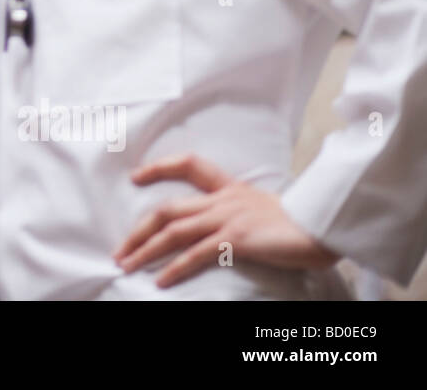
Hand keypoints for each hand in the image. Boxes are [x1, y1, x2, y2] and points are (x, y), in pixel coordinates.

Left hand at [114, 153, 339, 287]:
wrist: (327, 227)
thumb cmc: (304, 224)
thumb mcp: (267, 210)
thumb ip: (244, 213)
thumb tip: (228, 230)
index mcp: (231, 188)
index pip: (190, 166)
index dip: (160, 168)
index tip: (136, 176)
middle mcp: (224, 200)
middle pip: (167, 209)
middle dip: (138, 231)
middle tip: (119, 249)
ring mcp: (228, 218)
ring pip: (173, 231)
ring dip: (145, 250)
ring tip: (127, 265)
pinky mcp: (236, 239)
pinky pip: (196, 254)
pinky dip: (175, 268)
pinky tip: (160, 281)